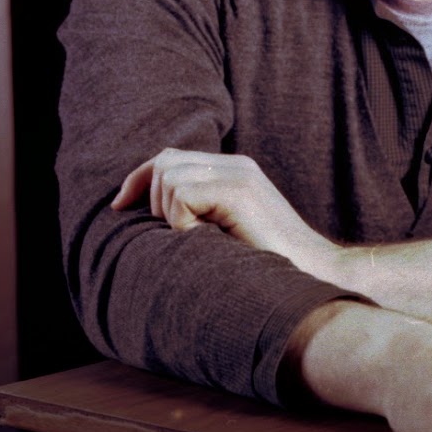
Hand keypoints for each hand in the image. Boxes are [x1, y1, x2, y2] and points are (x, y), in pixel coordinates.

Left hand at [111, 148, 340, 281]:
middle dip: (151, 199)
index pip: (171, 156)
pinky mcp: (238, 190)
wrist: (313, 275)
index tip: (118, 206)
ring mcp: (239, 174)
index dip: (140, 178)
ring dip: (169, 214)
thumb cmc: (267, 266)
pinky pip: (182, 196)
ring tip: (196, 239)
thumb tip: (150, 209)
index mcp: (234, 170)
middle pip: (164, 161)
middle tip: (174, 234)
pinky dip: (182, 224)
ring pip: (169, 177)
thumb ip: (200, 209)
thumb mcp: (224, 231)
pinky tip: (205, 242)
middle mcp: (236, 164)